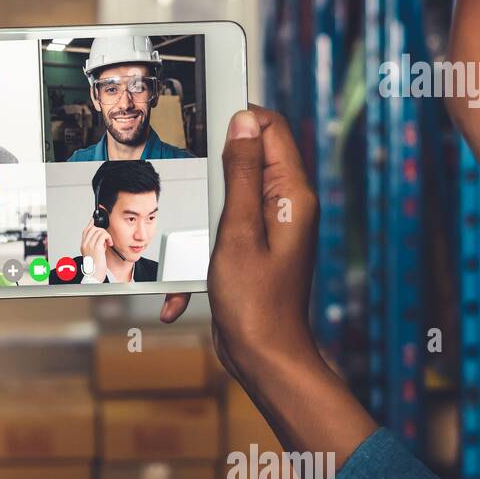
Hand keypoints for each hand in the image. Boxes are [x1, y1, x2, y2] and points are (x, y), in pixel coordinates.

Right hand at [79, 220, 111, 281]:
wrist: (94, 275)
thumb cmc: (95, 267)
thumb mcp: (94, 254)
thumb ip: (96, 245)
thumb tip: (101, 239)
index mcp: (83, 245)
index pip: (86, 230)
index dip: (92, 225)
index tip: (97, 223)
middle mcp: (85, 244)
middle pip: (93, 228)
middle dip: (102, 231)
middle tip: (106, 239)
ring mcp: (90, 245)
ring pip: (99, 230)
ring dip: (106, 235)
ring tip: (108, 243)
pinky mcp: (96, 247)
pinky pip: (103, 235)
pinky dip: (108, 238)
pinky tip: (109, 244)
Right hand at [159, 107, 318, 375]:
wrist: (263, 358)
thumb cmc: (256, 304)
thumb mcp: (238, 231)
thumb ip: (241, 174)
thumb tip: (244, 123)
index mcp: (291, 195)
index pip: (270, 130)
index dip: (238, 121)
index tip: (205, 127)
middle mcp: (285, 207)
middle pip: (244, 162)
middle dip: (209, 179)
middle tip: (195, 200)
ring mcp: (268, 228)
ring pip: (225, 199)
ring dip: (199, 224)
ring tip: (193, 251)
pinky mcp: (252, 249)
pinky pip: (220, 233)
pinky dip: (201, 254)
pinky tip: (188, 284)